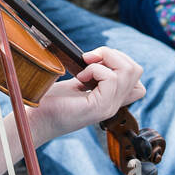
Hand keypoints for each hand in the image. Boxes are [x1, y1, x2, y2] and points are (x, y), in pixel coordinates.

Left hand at [31, 46, 145, 140]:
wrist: (36, 119)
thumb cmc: (52, 101)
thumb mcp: (78, 84)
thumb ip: (94, 75)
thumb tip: (100, 56)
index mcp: (110, 99)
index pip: (137, 81)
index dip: (120, 62)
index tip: (96, 62)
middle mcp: (114, 105)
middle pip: (136, 70)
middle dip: (114, 54)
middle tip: (90, 60)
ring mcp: (108, 107)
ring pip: (129, 71)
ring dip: (106, 59)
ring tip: (85, 68)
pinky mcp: (99, 107)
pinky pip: (111, 78)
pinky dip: (95, 69)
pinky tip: (80, 78)